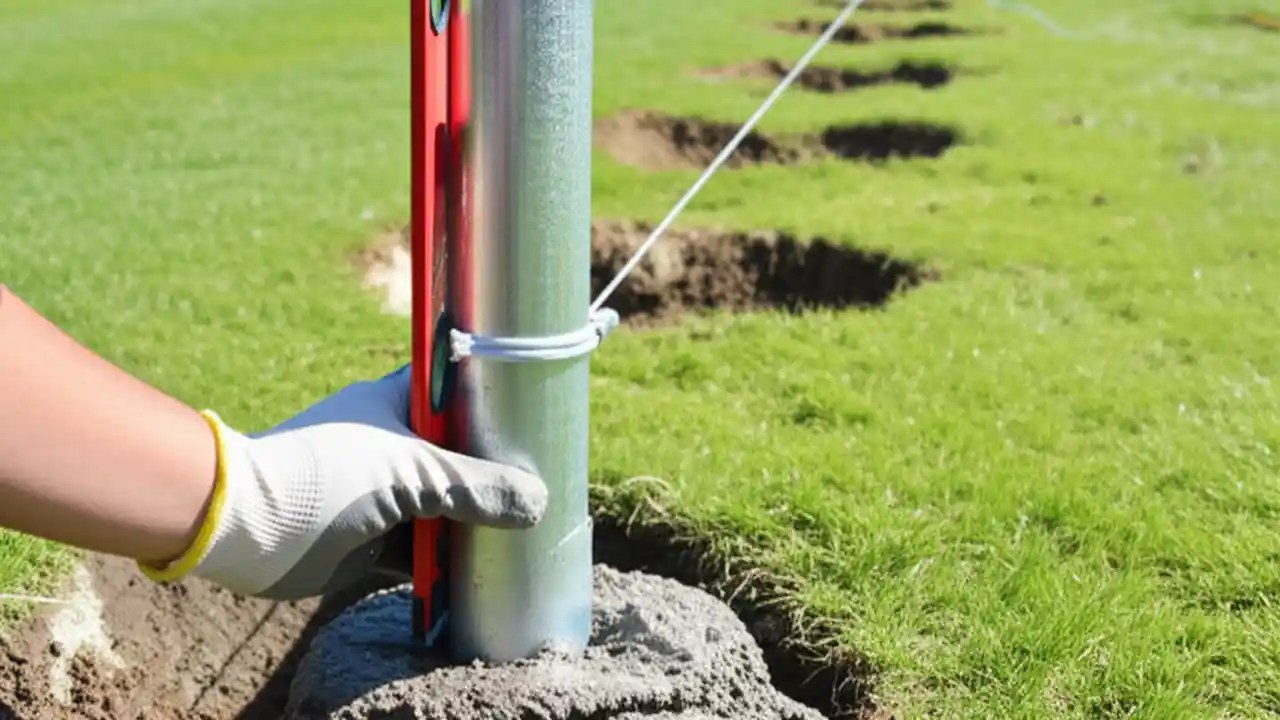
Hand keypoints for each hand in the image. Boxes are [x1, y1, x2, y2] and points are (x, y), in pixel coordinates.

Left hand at [143, 366, 547, 599]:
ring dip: (473, 523)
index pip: (456, 390)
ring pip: (441, 507)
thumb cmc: (324, 475)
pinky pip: (421, 553)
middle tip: (543, 481)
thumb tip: (538, 502)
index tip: (535, 414)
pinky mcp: (367, 542)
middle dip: (494, 472)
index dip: (494, 400)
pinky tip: (484, 573)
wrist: (242, 527)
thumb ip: (477, 487)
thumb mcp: (412, 471)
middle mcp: (389, 445)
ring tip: (526, 529)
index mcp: (396, 404)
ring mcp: (378, 495)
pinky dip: (447, 565)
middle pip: (456, 455)